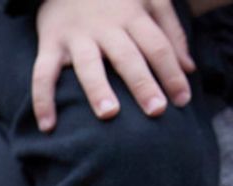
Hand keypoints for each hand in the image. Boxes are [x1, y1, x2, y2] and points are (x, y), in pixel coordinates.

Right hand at [31, 0, 192, 131]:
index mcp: (133, 15)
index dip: (172, 73)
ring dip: (98, 88)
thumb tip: (190, 69)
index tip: (183, 100)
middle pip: (127, 56)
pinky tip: (47, 126)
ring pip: (88, 64)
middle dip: (142, 83)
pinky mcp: (50, 44)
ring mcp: (76, 36)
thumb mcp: (150, 0)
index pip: (157, 46)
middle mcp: (105, 27)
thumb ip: (171, 31)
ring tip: (109, 114)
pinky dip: (42, 100)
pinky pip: (43, 73)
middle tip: (156, 110)